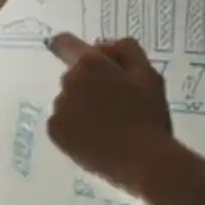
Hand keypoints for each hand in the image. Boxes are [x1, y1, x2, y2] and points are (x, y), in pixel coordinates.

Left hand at [46, 35, 173, 195]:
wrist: (143, 161)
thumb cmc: (149, 115)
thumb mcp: (148, 75)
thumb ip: (125, 51)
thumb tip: (101, 46)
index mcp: (90, 64)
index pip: (64, 43)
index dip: (70, 47)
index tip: (78, 56)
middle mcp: (68, 82)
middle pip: (74, 75)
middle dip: (91, 83)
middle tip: (117, 103)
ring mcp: (59, 108)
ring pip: (69, 100)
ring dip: (83, 107)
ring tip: (109, 126)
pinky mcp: (55, 131)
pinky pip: (63, 122)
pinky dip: (75, 127)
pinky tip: (97, 138)